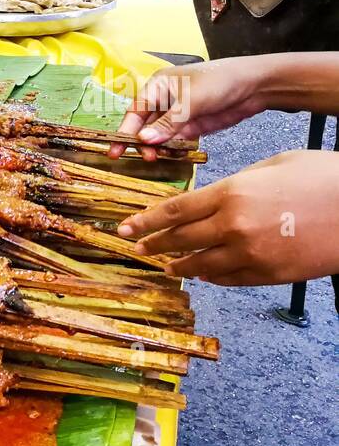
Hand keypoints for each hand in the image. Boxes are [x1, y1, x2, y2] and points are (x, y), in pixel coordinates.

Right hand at [109, 59, 264, 159]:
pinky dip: (173, 150)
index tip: (116, 151)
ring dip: (158, 148)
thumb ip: (167, 123)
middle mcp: (163, 101)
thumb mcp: (191, 101)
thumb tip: (143, 141)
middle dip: (142, 143)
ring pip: (159, 136)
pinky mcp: (191, 126)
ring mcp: (177, 115)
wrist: (256, 85)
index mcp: (157, 86)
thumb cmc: (220, 81)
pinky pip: (175, 141)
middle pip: (144, 126)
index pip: (135, 112)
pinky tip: (174, 155)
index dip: (125, 131)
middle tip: (146, 157)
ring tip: (159, 157)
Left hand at [116, 150, 338, 285]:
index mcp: (230, 194)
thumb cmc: (322, 177)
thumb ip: (235, 184)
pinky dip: (212, 276)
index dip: (145, 221)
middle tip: (138, 247)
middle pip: (180, 240)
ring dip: (180, 264)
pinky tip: (203, 273)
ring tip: (167, 264)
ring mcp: (250, 255)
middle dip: (155, 244)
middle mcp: (233, 227)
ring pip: (200, 265)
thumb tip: (211, 199)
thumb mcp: (272, 166)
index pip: (174, 211)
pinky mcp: (267, 275)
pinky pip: (228, 279)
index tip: (126, 228)